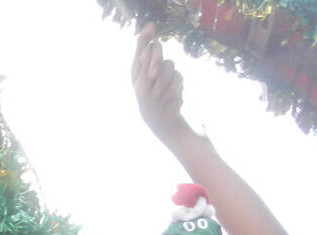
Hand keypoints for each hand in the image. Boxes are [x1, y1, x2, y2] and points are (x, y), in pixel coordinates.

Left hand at [132, 24, 187, 144]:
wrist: (165, 125)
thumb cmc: (149, 108)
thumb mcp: (144, 87)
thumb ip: (147, 65)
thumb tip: (152, 46)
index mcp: (137, 71)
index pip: (142, 49)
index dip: (146, 37)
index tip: (151, 27)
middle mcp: (151, 70)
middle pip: (157, 52)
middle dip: (156, 63)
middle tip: (151, 77)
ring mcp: (164, 75)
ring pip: (170, 65)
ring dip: (165, 82)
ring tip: (159, 98)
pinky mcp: (176, 81)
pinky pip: (179, 76)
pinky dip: (174, 88)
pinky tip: (170, 100)